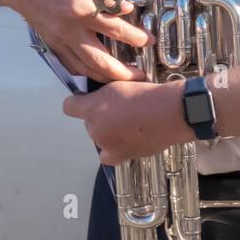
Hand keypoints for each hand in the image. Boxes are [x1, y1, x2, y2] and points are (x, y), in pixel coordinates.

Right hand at [4, 0, 153, 83]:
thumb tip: (128, 10)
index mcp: (80, 10)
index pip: (113, 29)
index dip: (135, 37)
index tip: (148, 41)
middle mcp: (69, 30)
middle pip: (99, 60)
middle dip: (122, 73)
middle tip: (140, 76)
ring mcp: (59, 41)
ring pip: (85, 69)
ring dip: (107, 78)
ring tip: (125, 80)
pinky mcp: (53, 46)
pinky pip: (72, 66)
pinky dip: (87, 74)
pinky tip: (100, 74)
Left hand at [63, 78, 188, 163]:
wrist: (170, 112)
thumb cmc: (148, 95)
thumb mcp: (120, 83)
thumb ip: (103, 93)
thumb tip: (97, 97)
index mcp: (92, 107)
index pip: (69, 106)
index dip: (77, 102)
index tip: (86, 101)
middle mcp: (94, 127)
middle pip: (88, 122)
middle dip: (99, 117)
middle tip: (119, 111)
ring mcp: (106, 144)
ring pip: (99, 136)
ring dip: (108, 132)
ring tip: (129, 124)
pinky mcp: (119, 155)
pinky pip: (107, 156)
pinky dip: (113, 150)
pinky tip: (124, 141)